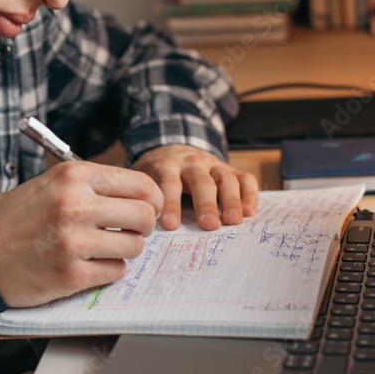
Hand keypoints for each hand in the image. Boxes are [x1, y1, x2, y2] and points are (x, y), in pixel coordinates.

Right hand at [0, 161, 163, 307]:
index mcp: (72, 176)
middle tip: (132, 231)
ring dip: (125, 250)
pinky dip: (108, 270)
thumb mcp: (48, 185)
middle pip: (143, 214)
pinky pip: (115, 271)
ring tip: (104, 248)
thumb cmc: (10, 220)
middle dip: (144, 226)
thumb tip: (136, 195)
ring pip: (134, 246)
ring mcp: (74, 241)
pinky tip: (89, 264)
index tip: (146, 207)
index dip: (150, 198)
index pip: (138, 183)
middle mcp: (75, 205)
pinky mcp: (71, 273)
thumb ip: (90, 186)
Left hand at [131, 145, 257, 231]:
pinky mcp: (230, 170)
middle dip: (205, 203)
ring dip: (231, 200)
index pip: (168, 182)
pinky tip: (250, 211)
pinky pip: (244, 178)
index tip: (170, 225)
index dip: (170, 202)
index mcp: (165, 166)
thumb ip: (134, 194)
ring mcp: (213, 165)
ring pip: (225, 178)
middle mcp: (191, 163)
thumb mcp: (140, 177)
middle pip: (201, 181)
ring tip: (233, 221)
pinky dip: (250, 193)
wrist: (172, 148)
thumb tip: (124, 219)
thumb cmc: (155, 173)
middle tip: (209, 225)